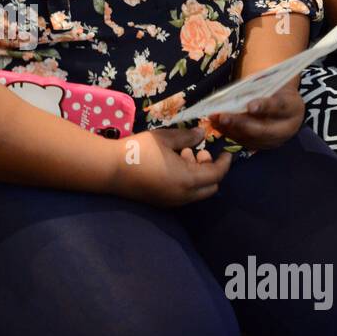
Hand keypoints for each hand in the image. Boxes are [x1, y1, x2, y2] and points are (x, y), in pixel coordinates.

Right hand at [110, 125, 232, 206]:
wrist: (110, 169)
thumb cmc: (138, 150)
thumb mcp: (164, 138)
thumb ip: (187, 137)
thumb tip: (202, 134)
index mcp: (188, 179)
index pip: (217, 174)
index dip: (224, 163)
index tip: (226, 151)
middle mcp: (183, 195)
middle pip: (210, 187)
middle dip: (211, 170)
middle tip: (200, 153)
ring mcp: (172, 201)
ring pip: (197, 192)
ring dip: (197, 174)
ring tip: (182, 153)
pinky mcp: (161, 202)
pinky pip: (183, 194)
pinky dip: (186, 181)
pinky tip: (171, 164)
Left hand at [207, 76, 304, 150]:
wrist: (282, 102)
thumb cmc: (275, 87)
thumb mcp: (272, 82)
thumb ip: (259, 86)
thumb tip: (237, 91)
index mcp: (293, 107)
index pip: (279, 107)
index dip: (264, 106)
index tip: (250, 106)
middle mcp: (286, 128)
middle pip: (263, 129)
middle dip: (241, 123)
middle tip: (224, 117)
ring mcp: (273, 140)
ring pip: (251, 138)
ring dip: (230, 129)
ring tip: (215, 119)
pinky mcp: (260, 145)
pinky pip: (243, 141)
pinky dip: (228, 132)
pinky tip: (216, 124)